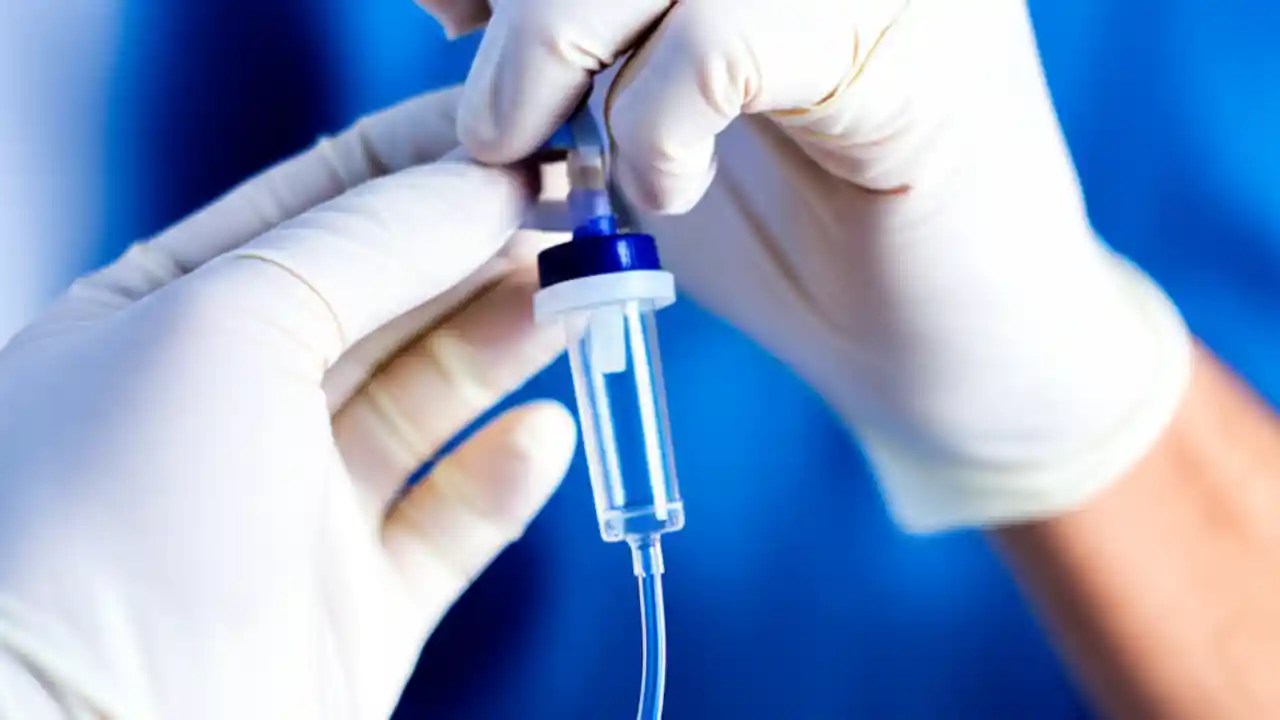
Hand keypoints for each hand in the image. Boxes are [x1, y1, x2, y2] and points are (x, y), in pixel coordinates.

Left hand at [0, 88, 573, 718]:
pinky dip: (504, 475)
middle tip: (585, 218)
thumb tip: (485, 186)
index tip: (529, 145)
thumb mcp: (230, 323)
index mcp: (164, 316)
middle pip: (390, 298)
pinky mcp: (355, 606)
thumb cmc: (111, 524)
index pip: (320, 205)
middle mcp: (228, 406)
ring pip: (430, 400)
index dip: (428, 165)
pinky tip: (544, 437)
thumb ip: (368, 243)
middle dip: (486, 249)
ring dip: (512, 342)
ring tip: (590, 299)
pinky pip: (449, 521)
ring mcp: (292, 508)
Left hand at [434, 0, 1190, 529]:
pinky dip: (660, 120)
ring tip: (568, 163)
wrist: (938, 350)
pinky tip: (669, 188)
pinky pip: (726, 35)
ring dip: (565, 53)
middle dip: (529, 8)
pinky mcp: (923, 34)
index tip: (451, 13)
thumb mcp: (649, 119)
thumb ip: (578, 48)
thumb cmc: (796, 240)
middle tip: (501, 124)